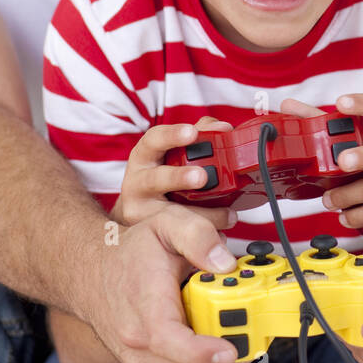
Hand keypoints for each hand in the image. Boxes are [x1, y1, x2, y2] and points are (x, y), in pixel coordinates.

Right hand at [84, 202, 248, 362]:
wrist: (88, 272)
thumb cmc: (127, 253)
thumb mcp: (165, 224)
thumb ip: (198, 236)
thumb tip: (225, 262)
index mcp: (147, 312)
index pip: (177, 346)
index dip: (209, 353)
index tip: (233, 348)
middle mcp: (139, 347)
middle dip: (230, 352)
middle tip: (244, 326)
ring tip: (229, 332)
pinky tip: (215, 346)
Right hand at [114, 118, 235, 225]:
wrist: (137, 212)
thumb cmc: (162, 176)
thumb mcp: (173, 152)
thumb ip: (199, 136)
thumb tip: (223, 127)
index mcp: (145, 157)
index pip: (154, 140)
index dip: (172, 135)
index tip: (192, 133)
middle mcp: (138, 182)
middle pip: (156, 178)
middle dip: (180, 177)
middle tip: (202, 176)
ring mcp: (141, 211)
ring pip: (168, 214)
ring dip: (199, 213)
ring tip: (225, 216)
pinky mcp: (151, 233)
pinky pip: (179, 235)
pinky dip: (204, 233)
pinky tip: (223, 232)